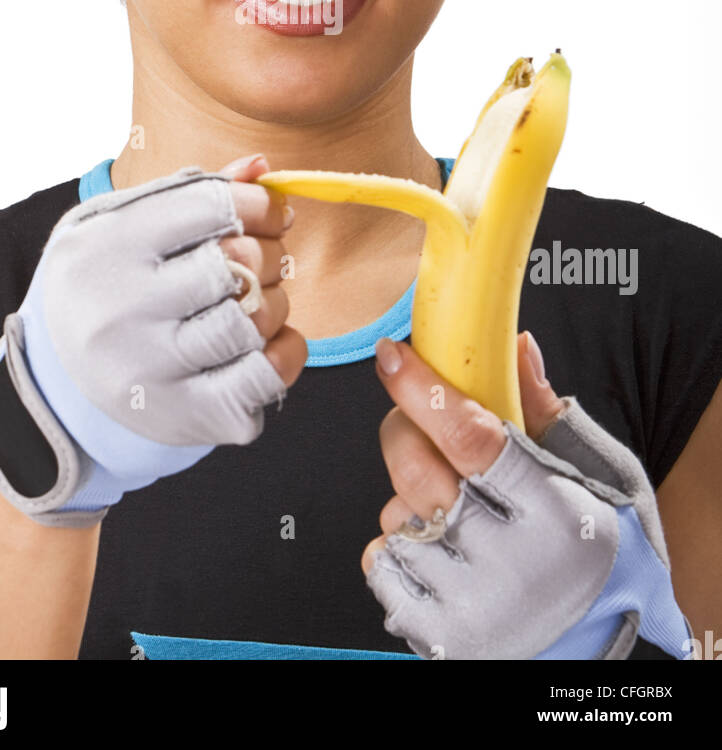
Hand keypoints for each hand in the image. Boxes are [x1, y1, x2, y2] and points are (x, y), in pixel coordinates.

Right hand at [0, 154, 305, 526]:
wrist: (53, 389)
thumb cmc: (102, 287)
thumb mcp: (119, 225)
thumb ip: (190, 192)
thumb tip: (261, 169)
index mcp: (107, 247)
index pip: (212, 206)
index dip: (256, 203)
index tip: (262, 213)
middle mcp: (123, 310)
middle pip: (240, 262)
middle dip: (267, 253)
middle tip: (258, 259)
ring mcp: (152, 370)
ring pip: (255, 321)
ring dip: (272, 304)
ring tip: (250, 302)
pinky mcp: (183, 416)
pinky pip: (266, 379)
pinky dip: (284, 353)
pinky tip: (264, 342)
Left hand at [361, 332, 692, 659]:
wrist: (607, 644)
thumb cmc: (611, 554)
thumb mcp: (599, 475)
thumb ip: (547, 412)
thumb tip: (514, 349)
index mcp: (551, 511)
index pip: (468, 435)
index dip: (421, 388)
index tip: (393, 357)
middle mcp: (507, 561)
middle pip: (415, 469)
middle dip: (404, 429)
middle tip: (419, 423)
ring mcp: (469, 603)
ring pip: (394, 514)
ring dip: (409, 497)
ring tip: (453, 506)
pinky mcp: (439, 634)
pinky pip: (383, 563)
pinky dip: (399, 545)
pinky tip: (439, 546)